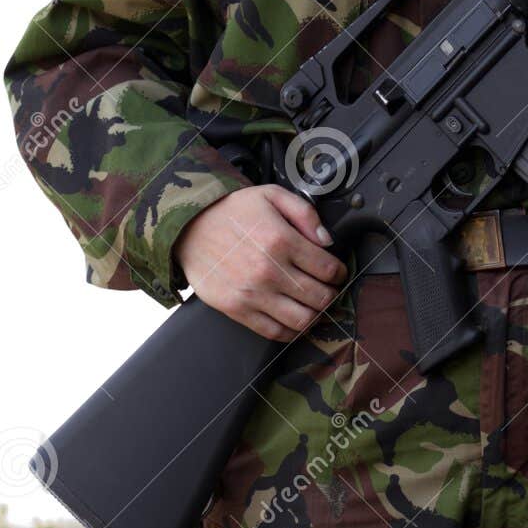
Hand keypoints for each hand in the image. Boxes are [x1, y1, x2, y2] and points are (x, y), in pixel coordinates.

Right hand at [173, 185, 346, 341]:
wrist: (188, 227)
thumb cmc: (231, 211)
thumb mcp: (271, 195)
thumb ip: (305, 213)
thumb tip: (327, 240)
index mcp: (281, 240)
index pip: (328, 268)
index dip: (340, 273)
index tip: (337, 272)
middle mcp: (269, 270)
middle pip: (319, 297)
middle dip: (331, 295)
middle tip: (329, 290)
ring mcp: (252, 293)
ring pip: (301, 319)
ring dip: (315, 315)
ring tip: (314, 306)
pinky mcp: (236, 309)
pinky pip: (273, 332)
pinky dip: (291, 332)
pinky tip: (294, 321)